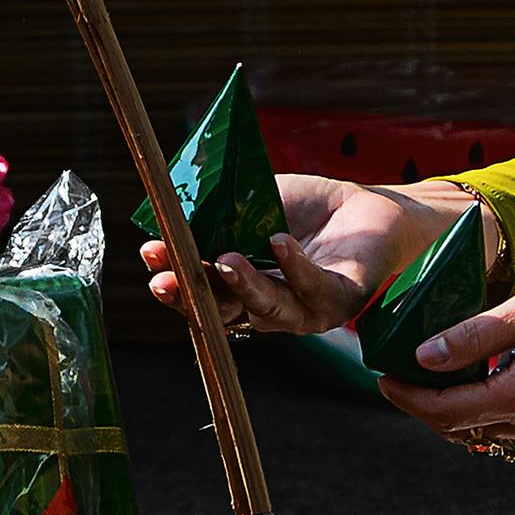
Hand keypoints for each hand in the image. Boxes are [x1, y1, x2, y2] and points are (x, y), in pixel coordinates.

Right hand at [142, 173, 444, 338]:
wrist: (363, 207)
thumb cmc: (301, 209)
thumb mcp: (250, 204)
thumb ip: (215, 210)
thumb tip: (169, 204)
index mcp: (239, 289)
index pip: (200, 294)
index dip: (174, 279)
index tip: (150, 256)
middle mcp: (267, 308)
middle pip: (224, 311)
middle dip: (194, 294)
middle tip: (168, 278)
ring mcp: (304, 310)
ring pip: (268, 307)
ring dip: (244, 285)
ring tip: (226, 260)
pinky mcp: (340, 299)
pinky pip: (314, 288)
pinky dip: (295, 266)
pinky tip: (279, 242)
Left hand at [383, 269, 514, 455]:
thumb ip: (474, 336)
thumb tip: (423, 355)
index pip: (446, 413)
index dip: (408, 399)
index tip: (384, 380)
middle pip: (463, 429)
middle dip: (429, 405)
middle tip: (406, 376)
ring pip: (489, 434)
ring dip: (463, 410)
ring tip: (445, 375)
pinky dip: (496, 412)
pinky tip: (493, 381)